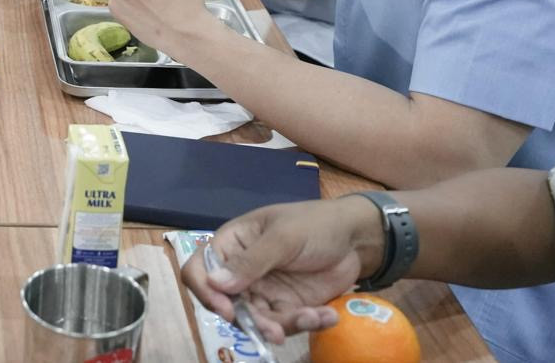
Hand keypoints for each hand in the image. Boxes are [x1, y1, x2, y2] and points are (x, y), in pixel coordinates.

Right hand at [181, 196, 385, 343]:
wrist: (355, 237)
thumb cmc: (314, 224)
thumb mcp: (283, 238)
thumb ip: (250, 262)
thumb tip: (214, 283)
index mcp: (232, 245)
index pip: (198, 269)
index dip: (205, 291)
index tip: (227, 310)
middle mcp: (242, 271)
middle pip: (229, 304)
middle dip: (253, 321)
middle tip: (278, 331)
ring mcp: (264, 291)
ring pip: (258, 320)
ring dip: (285, 325)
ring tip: (314, 317)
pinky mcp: (287, 306)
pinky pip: (287, 324)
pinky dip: (307, 324)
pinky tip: (327, 315)